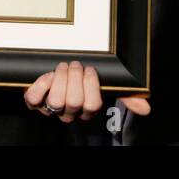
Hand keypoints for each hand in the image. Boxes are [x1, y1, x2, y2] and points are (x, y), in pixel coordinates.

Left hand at [23, 61, 150, 122]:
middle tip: (75, 64)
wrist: (55, 77)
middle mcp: (69, 113)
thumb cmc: (82, 82)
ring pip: (55, 100)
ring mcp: (50, 109)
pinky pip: (34, 99)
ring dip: (60, 79)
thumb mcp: (104, 86)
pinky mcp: (34, 103)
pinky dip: (40, 84)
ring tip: (63, 67)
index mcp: (87, 110)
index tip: (90, 69)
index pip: (93, 105)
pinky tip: (47, 75)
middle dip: (75, 78)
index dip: (91, 85)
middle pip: (75, 101)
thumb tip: (145, 107)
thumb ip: (125, 95)